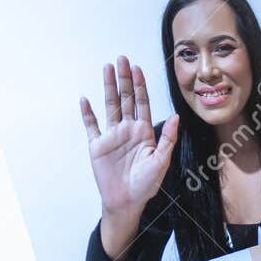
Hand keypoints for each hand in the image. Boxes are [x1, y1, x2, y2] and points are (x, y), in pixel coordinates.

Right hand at [78, 56, 178, 255]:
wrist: (126, 201)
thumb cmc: (146, 184)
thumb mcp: (161, 161)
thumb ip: (167, 138)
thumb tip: (175, 116)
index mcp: (144, 131)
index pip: (142, 103)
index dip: (140, 85)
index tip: (138, 68)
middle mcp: (128, 129)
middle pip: (125, 99)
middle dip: (124, 79)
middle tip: (122, 59)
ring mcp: (112, 136)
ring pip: (109, 106)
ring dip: (108, 87)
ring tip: (107, 68)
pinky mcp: (97, 145)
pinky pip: (91, 126)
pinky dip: (87, 113)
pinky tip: (85, 99)